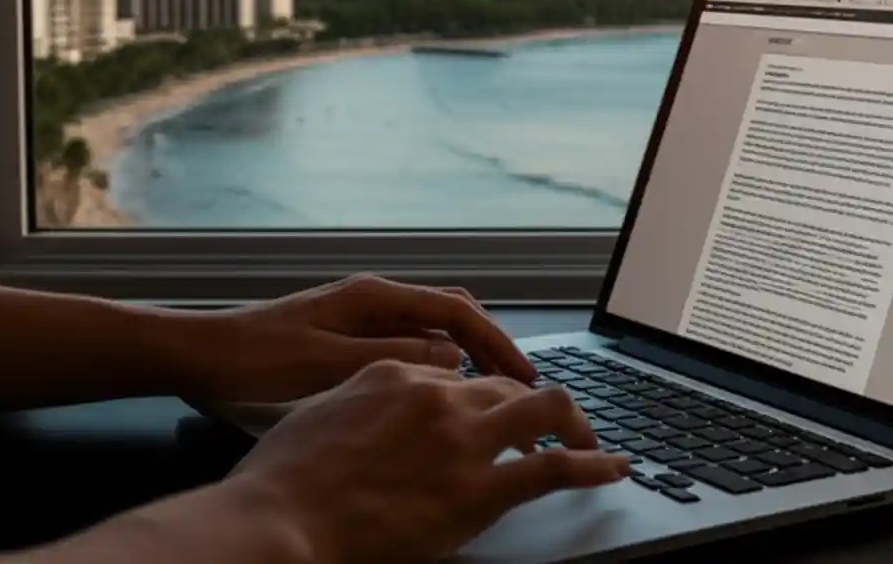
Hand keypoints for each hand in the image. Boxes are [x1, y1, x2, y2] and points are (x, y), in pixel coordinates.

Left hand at [178, 274, 534, 402]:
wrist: (204, 351)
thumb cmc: (257, 356)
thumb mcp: (327, 362)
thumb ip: (392, 358)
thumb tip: (452, 358)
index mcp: (374, 295)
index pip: (456, 311)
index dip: (496, 342)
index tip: (523, 374)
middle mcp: (375, 297)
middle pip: (453, 313)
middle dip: (491, 345)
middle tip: (519, 385)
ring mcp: (364, 314)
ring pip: (434, 328)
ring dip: (468, 355)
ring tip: (493, 391)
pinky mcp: (352, 333)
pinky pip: (411, 342)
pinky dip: (438, 362)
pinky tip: (443, 391)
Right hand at [226, 360, 631, 563]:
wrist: (278, 520)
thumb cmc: (282, 480)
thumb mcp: (317, 415)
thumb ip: (361, 402)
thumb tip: (380, 412)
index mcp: (395, 372)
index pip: (458, 373)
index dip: (482, 394)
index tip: (493, 411)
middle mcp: (437, 394)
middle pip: (507, 386)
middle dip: (534, 406)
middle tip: (551, 428)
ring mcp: (462, 437)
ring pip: (546, 409)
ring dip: (577, 424)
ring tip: (594, 443)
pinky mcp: (479, 487)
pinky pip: (556, 465)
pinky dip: (596, 464)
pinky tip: (615, 468)